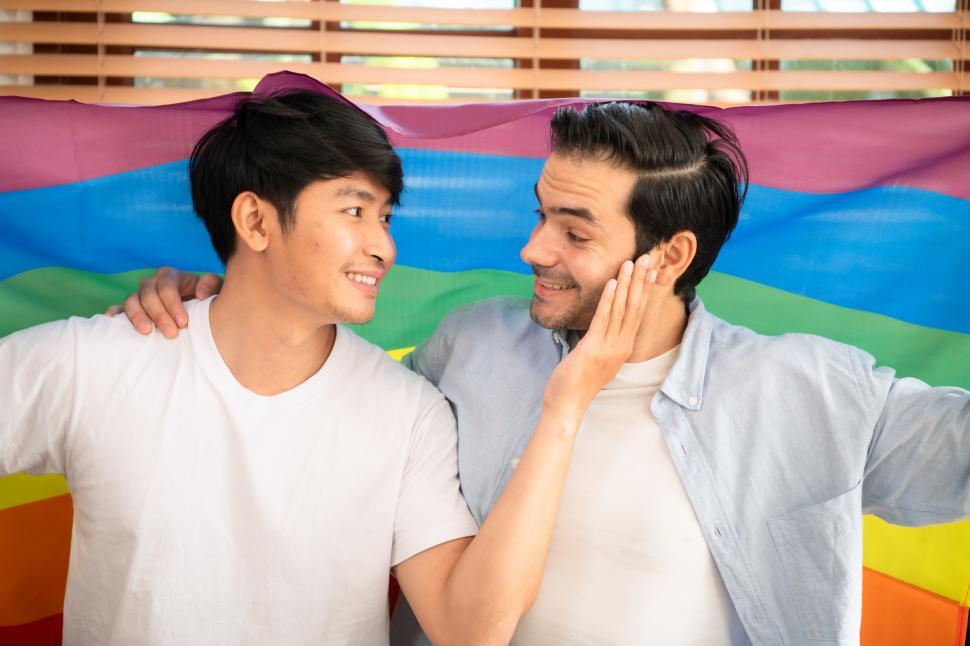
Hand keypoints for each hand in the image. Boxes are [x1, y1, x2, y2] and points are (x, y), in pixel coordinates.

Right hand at [104, 267, 222, 337]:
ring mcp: (139, 296)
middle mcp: (151, 284)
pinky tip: (115, 324)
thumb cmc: (205, 299)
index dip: (173, 303)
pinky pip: (118, 309)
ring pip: (131, 301)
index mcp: (170, 276)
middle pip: (148, 295)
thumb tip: (200, 294)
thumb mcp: (214, 289)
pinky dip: (115, 314)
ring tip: (146, 333)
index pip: (166, 286)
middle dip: (159, 314)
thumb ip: (210, 285)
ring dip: (138, 317)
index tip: (184, 322)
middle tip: (171, 334)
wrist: (196, 312)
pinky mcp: (131, 310)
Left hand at [542, 255, 656, 423]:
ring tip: (630, 263)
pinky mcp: (593, 348)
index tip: (649, 271)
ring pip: (621, 310)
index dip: (644, 291)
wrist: (567, 404)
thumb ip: (604, 340)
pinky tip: (612, 283)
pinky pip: (603, 319)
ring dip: (626, 284)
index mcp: (623, 348)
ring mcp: (609, 348)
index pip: (637, 314)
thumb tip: (604, 322)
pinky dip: (608, 300)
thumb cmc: (577, 381)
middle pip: (634, 308)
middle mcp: (621, 346)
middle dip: (640, 281)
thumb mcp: (597, 358)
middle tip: (646, 258)